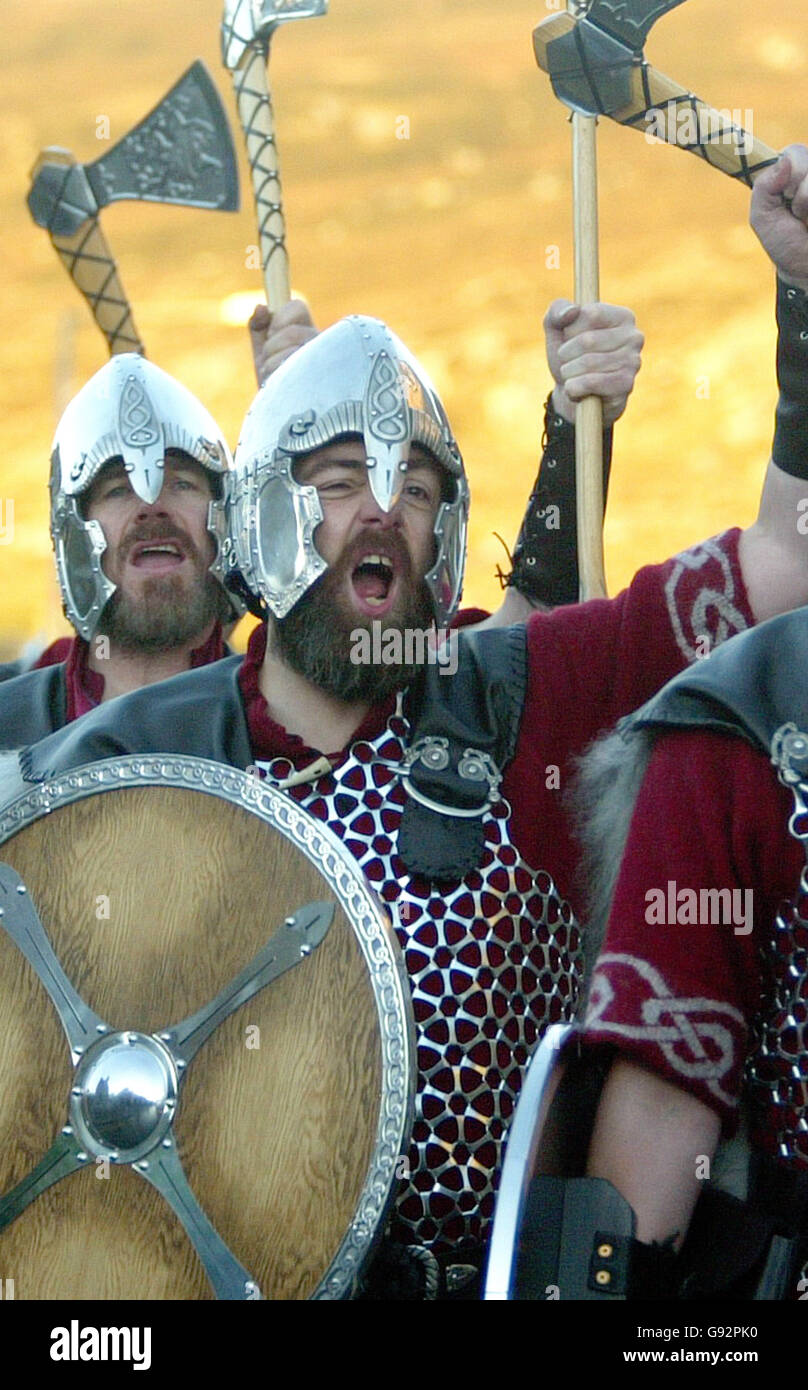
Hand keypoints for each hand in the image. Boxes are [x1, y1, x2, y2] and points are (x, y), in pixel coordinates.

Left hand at [249, 298, 317, 386]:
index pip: (297, 307)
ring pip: (290, 348)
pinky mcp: (322, 381)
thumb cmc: (277, 390)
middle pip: (291, 330)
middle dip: (271, 347)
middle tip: (274, 365)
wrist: (284, 424)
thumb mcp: (264, 356)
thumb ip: (259, 329)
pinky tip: (282, 389)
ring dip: (272, 366)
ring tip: (278, 382)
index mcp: (310, 334)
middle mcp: (324, 346)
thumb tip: (261, 307)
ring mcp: (325, 363)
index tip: (273, 334)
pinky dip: (276, 378)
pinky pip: (290, 367)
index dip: (279, 318)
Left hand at [543, 300, 643, 424]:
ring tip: (571, 376)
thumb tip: (572, 311)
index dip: (571, 329)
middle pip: (587, 340)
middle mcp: (634, 336)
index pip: (591, 314)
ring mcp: (633, 361)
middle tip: (567, 362)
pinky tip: (576, 390)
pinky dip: (574, 387)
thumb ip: (557, 310)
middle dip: (566, 354)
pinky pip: (592, 382)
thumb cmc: (570, 355)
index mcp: (623, 316)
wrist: (575, 393)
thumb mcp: (557, 329)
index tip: (569, 338)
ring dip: (568, 372)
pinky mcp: (626, 384)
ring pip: (588, 362)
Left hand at [750, 147, 807, 291]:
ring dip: (807, 203)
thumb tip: (784, 161)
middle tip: (797, 213)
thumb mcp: (762, 216)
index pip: (793, 153)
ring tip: (807, 220)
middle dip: (798, 192)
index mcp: (795, 171)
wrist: (805, 269)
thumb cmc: (785, 242)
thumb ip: (764, 186)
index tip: (784, 197)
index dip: (787, 176)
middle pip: (805, 162)